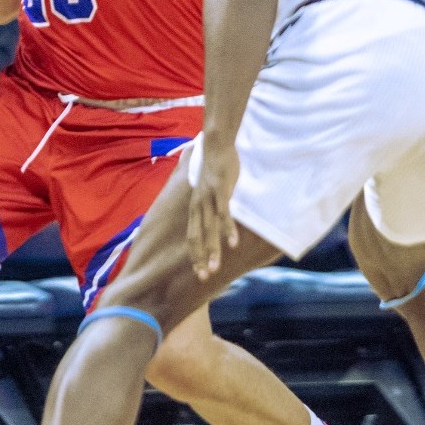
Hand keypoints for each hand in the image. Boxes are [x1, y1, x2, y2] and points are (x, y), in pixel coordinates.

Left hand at [186, 140, 240, 278]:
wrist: (215, 146)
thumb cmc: (214, 170)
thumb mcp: (207, 192)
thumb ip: (209, 207)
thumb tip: (214, 221)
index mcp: (195, 208)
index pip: (191, 237)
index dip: (194, 255)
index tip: (199, 272)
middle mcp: (198, 206)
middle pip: (197, 237)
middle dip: (200, 258)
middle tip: (204, 277)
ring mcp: (208, 199)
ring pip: (209, 230)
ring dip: (212, 249)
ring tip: (216, 267)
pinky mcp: (220, 191)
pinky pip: (223, 214)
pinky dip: (227, 230)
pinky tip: (233, 243)